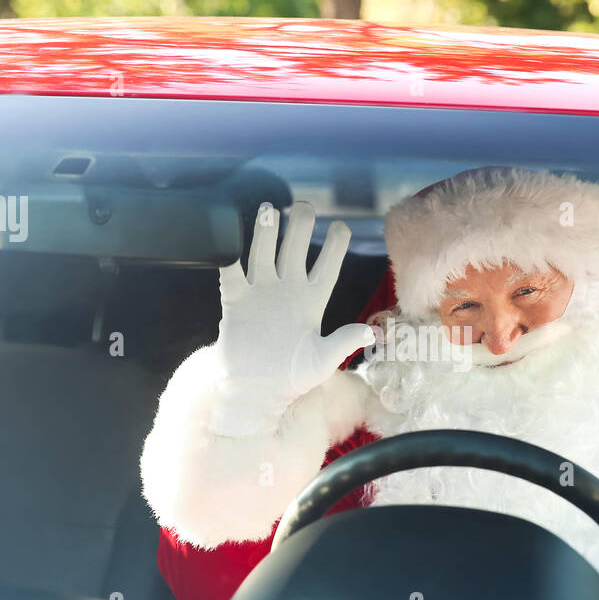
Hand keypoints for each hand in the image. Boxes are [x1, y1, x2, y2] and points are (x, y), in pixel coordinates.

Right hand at [210, 201, 375, 435]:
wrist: (256, 392)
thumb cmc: (292, 378)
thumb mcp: (322, 361)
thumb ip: (343, 342)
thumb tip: (370, 332)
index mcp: (313, 301)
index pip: (327, 266)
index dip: (335, 246)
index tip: (342, 227)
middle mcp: (287, 290)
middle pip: (294, 249)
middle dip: (299, 226)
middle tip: (304, 206)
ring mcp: (260, 293)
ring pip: (263, 253)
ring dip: (265, 232)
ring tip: (268, 208)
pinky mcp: (235, 302)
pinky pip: (231, 273)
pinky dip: (228, 257)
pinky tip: (228, 239)